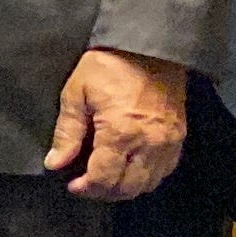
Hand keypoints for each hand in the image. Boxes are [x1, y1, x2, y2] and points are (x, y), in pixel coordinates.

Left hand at [46, 49, 188, 201]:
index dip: (86, 188)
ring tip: (107, 176)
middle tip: (87, 183)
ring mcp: (168, 141)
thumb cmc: (110, 65)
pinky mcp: (179, 135)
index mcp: (120, 133)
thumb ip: (67, 132)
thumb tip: (56, 163)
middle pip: (128, 188)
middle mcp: (149, 143)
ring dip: (126, 187)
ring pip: (148, 183)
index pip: (104, 179)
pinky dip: (146, 175)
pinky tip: (130, 166)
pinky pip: (165, 169)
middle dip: (104, 191)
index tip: (73, 184)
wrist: (150, 45)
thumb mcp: (77, 92)